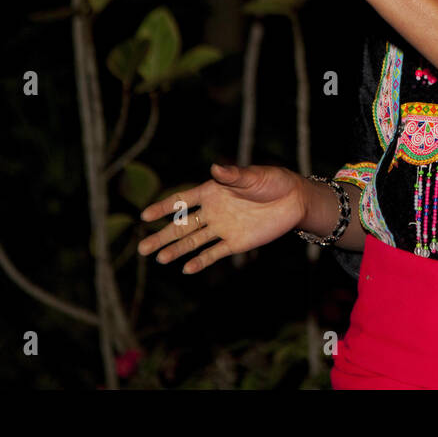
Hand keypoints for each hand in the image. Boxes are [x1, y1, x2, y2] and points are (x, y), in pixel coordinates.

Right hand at [137, 164, 304, 273]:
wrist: (294, 199)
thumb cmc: (272, 181)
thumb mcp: (253, 176)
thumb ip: (233, 175)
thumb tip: (215, 168)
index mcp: (212, 191)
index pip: (182, 200)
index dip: (164, 207)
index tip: (144, 216)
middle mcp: (213, 211)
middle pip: (182, 225)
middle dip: (162, 236)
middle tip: (143, 248)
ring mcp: (223, 228)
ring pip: (194, 241)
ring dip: (177, 250)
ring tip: (159, 259)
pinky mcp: (235, 242)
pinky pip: (215, 252)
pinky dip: (201, 260)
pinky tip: (186, 268)